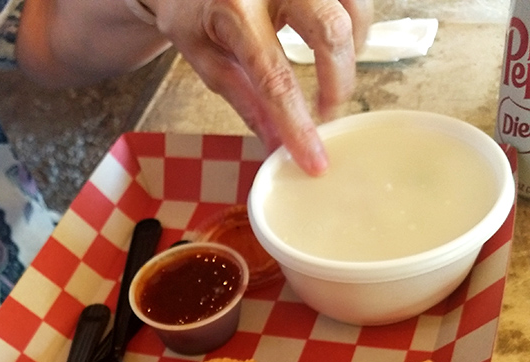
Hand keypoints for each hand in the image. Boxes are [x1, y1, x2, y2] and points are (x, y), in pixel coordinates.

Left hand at [148, 0, 372, 173]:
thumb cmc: (193, 13)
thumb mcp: (207, 60)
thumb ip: (245, 100)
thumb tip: (277, 146)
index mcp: (235, 8)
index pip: (275, 78)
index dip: (297, 125)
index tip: (314, 160)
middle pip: (330, 31)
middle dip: (337, 83)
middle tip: (327, 115)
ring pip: (352, 10)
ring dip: (350, 52)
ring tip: (331, 78)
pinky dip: (354, 26)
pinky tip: (336, 47)